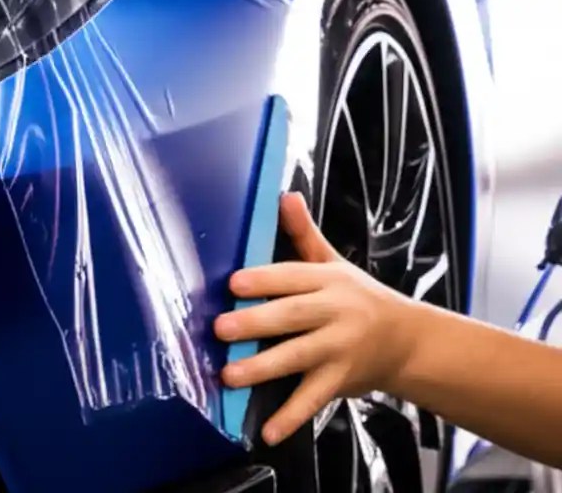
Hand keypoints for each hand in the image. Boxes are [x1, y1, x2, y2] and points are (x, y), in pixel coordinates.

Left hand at [214, 193, 421, 444]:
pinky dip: (290, 418)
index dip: (264, 279)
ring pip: (298, 358)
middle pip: (292, 316)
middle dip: (256, 323)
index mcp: (328, 281)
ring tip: (229, 375)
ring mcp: (338, 349)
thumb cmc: (357, 297)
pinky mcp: (340, 380)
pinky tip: (267, 433)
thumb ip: (303, 233)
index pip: (292, 276)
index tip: (233, 283)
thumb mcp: (333, 261)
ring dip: (263, 368)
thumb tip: (283, 195)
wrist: (408, 340)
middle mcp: (335, 313)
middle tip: (221, 329)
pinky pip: (312, 400)